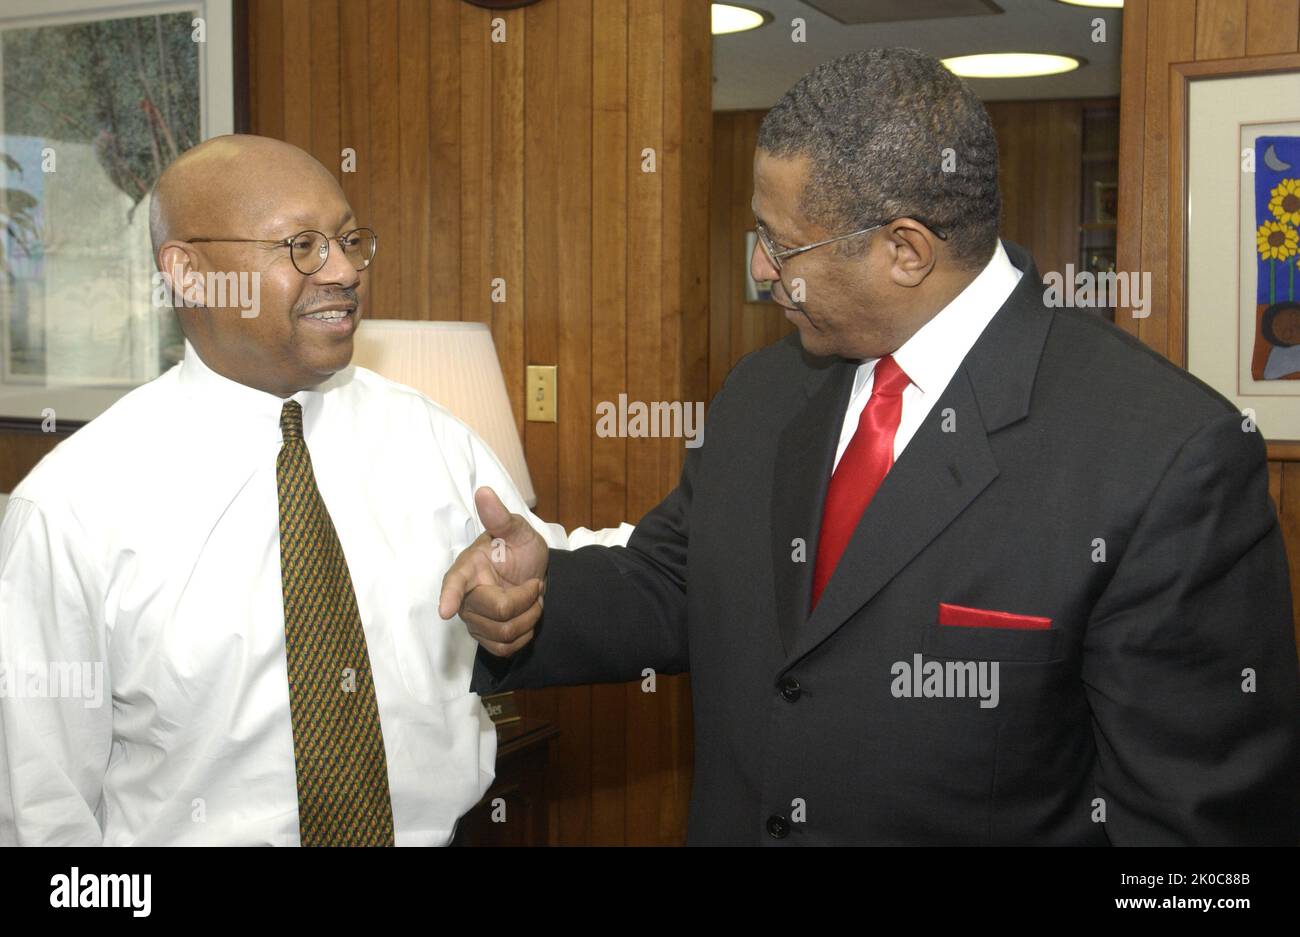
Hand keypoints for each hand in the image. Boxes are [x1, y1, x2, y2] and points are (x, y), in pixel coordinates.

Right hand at [438, 486, 549, 656]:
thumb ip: (501, 517)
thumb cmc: (519, 549)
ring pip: (504, 633)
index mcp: (468, 567)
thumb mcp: (518, 530)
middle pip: (496, 611)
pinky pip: (505, 649)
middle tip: (535, 584)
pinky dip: (524, 635)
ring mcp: (474, 620)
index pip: (454, 583)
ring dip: (530, 617)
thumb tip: (484, 492)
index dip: (450, 596)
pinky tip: (527, 618)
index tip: (445, 610)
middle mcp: (465, 596)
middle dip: (527, 599)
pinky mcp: (485, 638)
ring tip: (532, 599)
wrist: (533, 572)